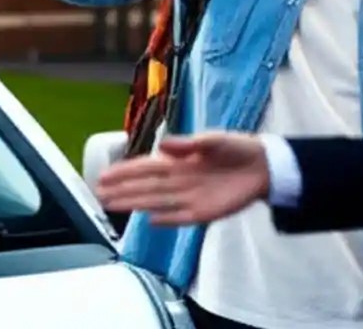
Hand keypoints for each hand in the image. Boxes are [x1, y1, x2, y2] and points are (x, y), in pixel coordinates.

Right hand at [94, 132, 270, 225]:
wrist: (263, 166)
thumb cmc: (235, 148)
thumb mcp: (213, 140)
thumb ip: (188, 144)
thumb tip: (161, 145)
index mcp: (179, 161)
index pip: (145, 167)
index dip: (124, 171)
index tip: (105, 175)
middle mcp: (179, 180)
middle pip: (145, 187)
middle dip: (122, 190)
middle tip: (98, 193)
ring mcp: (190, 198)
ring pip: (156, 202)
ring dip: (135, 204)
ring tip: (111, 205)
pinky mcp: (205, 212)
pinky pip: (181, 217)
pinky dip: (166, 220)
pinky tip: (149, 221)